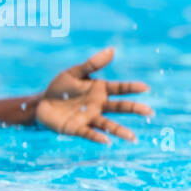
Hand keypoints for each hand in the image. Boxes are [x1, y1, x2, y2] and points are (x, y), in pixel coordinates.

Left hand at [36, 47, 151, 143]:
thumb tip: (112, 50)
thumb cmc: (60, 87)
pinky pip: (89, 133)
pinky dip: (97, 136)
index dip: (132, 87)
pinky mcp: (77, 128)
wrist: (41, 103)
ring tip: (132, 137)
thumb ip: (92, 64)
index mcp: (100, 90)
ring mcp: (89, 118)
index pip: (120, 88)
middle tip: (149, 111)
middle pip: (119, 107)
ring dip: (120, 130)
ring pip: (108, 124)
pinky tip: (106, 140)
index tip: (146, 87)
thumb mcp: (74, 73)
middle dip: (134, 109)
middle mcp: (99, 105)